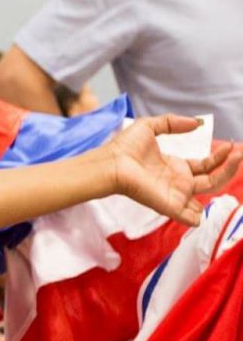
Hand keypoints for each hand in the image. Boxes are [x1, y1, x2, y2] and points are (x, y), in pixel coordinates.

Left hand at [105, 115, 242, 225]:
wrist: (111, 163)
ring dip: (225, 179)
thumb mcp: (150, 126)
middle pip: (213, 178)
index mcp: (175, 166)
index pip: (205, 165)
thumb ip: (173, 123)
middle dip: (230, 166)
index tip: (230, 145)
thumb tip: (197, 123)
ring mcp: (175, 193)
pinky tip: (207, 208)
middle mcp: (178, 181)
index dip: (220, 156)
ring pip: (208, 192)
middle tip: (240, 152)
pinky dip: (198, 216)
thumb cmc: (124, 147)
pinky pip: (188, 216)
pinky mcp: (168, 205)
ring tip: (237, 160)